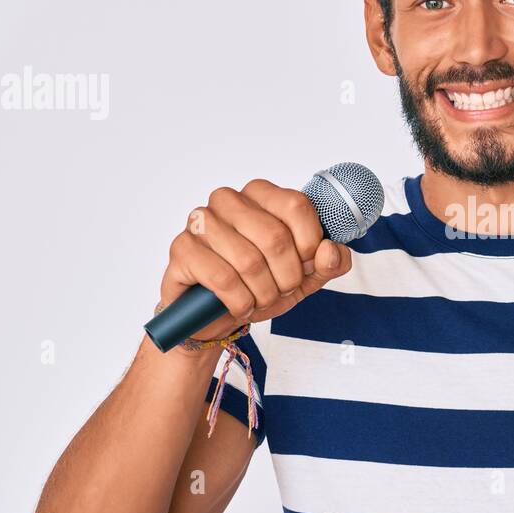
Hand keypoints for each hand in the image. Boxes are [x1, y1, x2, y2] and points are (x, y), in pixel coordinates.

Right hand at [159, 179, 352, 341]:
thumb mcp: (304, 278)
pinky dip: (239, 301)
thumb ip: (328, 263)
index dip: (310, 244)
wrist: (213, 317)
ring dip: (263, 293)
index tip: (306, 266)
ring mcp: (201, 221)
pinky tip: (239, 306)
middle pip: (275, 237)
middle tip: (281, 291)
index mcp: (261, 195)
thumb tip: (331, 251)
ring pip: (249, 261)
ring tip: (259, 300)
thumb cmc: (258, 287)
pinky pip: (222, 277)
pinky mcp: (182, 248)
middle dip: (287, 277)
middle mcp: (228, 200)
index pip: (297, 206)